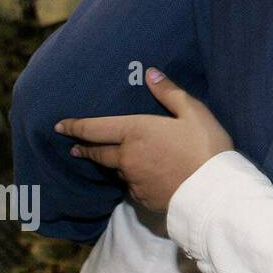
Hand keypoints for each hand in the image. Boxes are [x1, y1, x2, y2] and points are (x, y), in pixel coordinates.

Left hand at [55, 68, 232, 211]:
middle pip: (97, 153)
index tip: (59, 126)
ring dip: (113, 164)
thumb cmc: (206, 147)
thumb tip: (151, 73)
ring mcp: (133, 180)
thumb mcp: (193, 112)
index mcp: (135, 131)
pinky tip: (142, 178)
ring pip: (116, 170)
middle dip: (85, 149)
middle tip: (76, 148)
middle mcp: (127, 157)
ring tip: (115, 161)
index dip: (74, 127)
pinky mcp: (143, 199)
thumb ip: (169, 92)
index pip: (94, 129)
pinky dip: (132, 179)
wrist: (213, 190)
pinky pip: (131, 186)